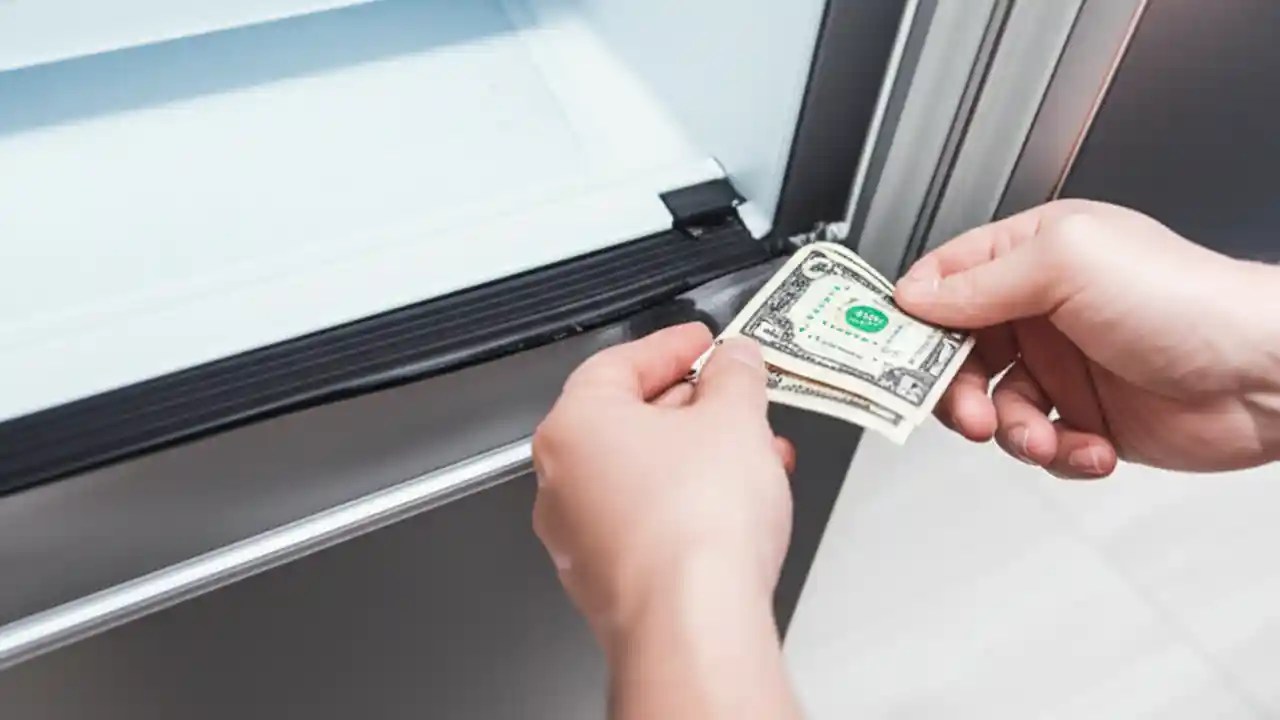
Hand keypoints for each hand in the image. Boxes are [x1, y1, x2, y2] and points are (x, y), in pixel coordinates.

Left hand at [532, 323, 799, 718]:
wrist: (694, 621)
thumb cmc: (695, 522)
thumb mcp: (734, 418)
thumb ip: (736, 376)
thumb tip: (736, 361)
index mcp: (574, 427)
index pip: (618, 363)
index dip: (671, 346)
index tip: (703, 342)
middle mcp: (563, 480)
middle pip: (628, 420)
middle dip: (694, 405)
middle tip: (736, 394)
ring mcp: (579, 535)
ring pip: (643, 474)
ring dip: (700, 456)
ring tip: (756, 450)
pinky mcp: (608, 577)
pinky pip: (649, 519)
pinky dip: (690, 501)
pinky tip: (738, 500)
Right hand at [896, 199, 1279, 477]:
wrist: (1268, 374)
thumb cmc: (1189, 300)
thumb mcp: (1068, 263)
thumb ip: (981, 281)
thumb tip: (915, 297)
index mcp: (1030, 255)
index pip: (942, 282)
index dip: (908, 318)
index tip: (883, 352)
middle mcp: (1039, 309)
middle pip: (954, 355)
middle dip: (954, 391)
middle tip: (969, 413)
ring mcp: (1062, 366)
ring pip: (992, 408)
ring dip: (1012, 431)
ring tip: (1043, 436)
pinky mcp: (1086, 418)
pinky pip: (1038, 444)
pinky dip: (1058, 453)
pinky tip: (1091, 446)